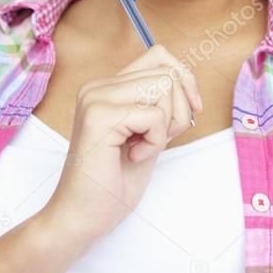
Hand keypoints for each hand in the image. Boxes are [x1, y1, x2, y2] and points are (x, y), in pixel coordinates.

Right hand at [43, 44, 202, 246]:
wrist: (82, 217)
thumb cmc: (113, 183)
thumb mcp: (147, 135)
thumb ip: (160, 107)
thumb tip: (187, 83)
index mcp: (107, 88)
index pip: (160, 56)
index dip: (185, 80)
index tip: (191, 111)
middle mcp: (97, 87)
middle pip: (167, 73)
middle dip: (179, 110)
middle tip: (156, 140)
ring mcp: (95, 99)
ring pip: (164, 88)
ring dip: (167, 125)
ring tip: (143, 148)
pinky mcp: (98, 118)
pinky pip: (154, 115)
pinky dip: (155, 141)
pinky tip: (134, 157)